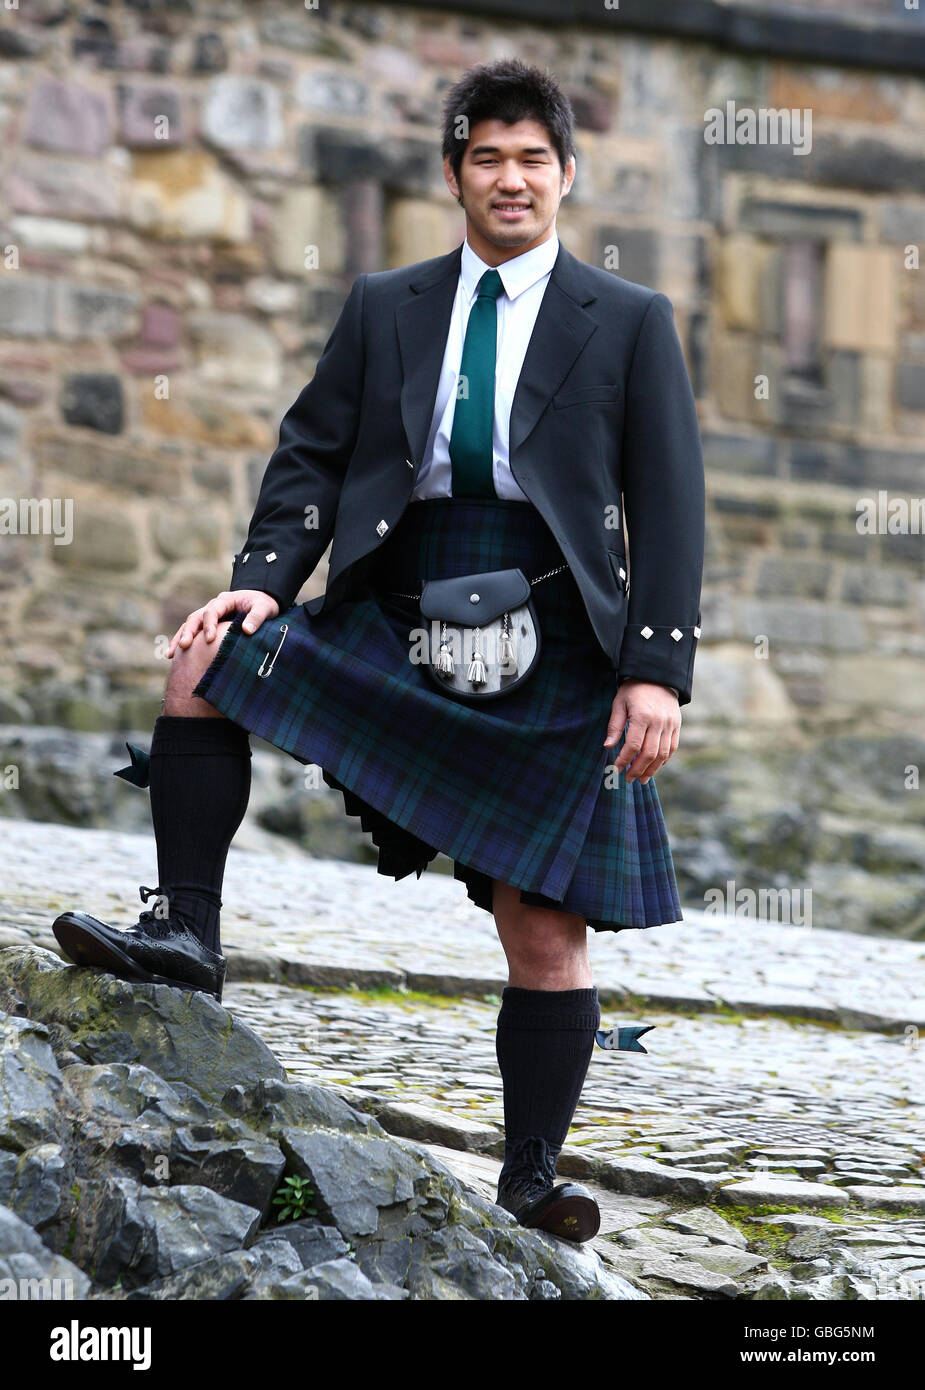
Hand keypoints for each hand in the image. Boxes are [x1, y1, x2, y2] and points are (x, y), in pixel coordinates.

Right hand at [166, 589, 280, 657]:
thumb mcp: (265, 608)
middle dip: (189, 632)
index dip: (209, 625)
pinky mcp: (207, 627)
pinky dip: (181, 642)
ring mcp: (207, 617)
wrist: (261, 603)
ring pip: (189, 626)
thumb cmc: (263, 605)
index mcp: (225, 601)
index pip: (212, 611)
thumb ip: (257, 617)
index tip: (209, 639)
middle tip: (185, 646)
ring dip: (179, 639)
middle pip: (195, 618)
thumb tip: (246, 631)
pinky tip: (172, 656)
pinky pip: (191, 634)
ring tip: (170, 654)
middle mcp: (213, 607)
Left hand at [603, 679, 680, 783]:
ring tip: (641, 779)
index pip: (633, 745)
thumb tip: (607, 746)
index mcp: (642, 716)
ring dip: (652, 769)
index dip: (624, 760)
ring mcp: (670, 724)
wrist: (657, 675)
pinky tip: (654, 767)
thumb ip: (615, 725)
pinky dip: (664, 760)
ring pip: (662, 754)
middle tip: (628, 779)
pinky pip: (672, 748)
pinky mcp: (677, 725)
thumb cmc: (633, 690)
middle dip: (638, 769)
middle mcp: (659, 722)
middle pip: (649, 753)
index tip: (616, 768)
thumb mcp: (619, 703)